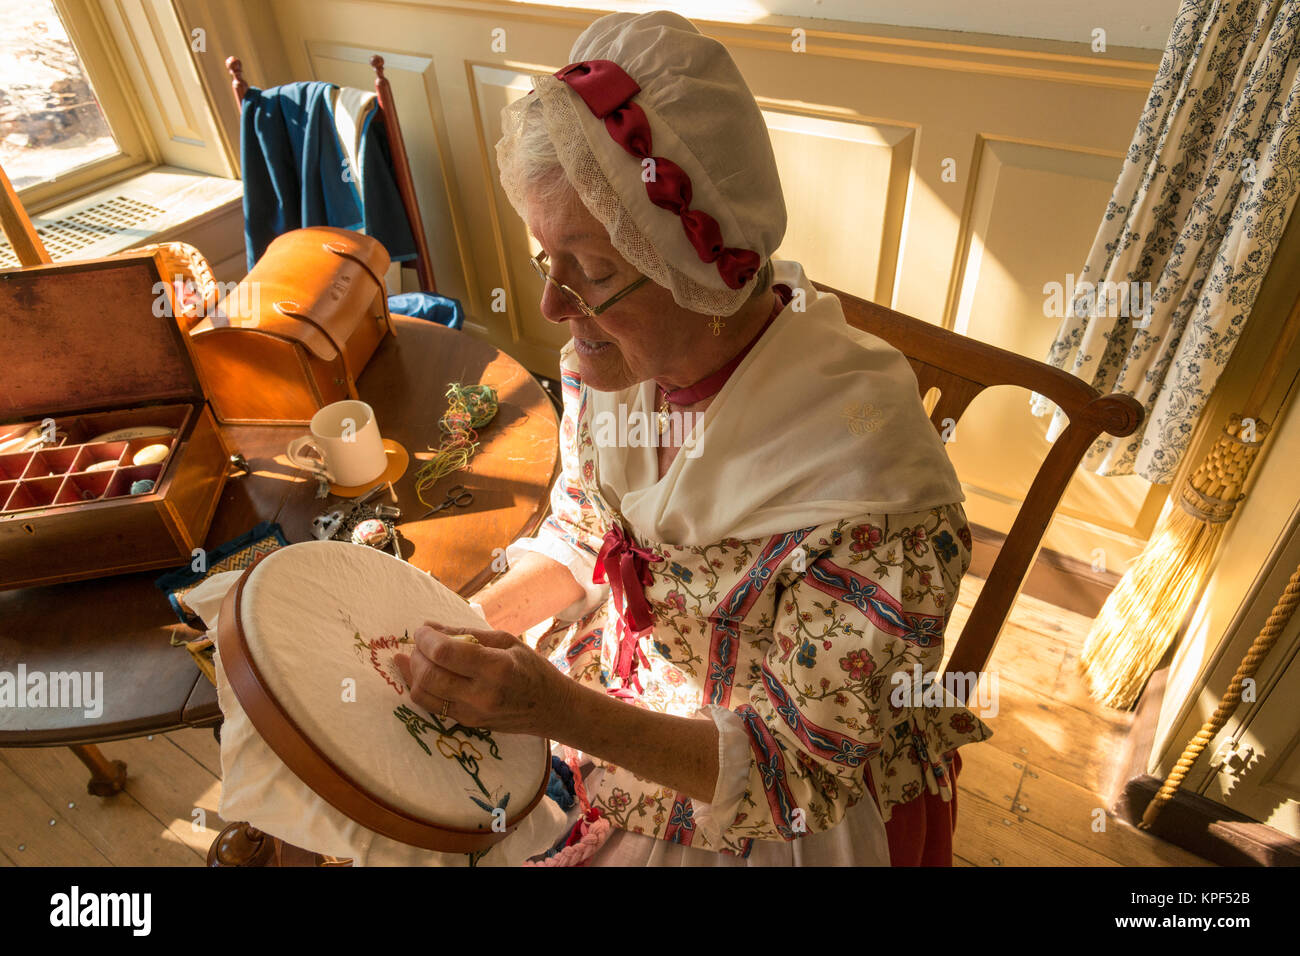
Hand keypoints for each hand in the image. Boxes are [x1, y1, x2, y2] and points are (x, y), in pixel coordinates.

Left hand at [393, 622, 570, 736]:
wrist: (550, 708)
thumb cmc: (531, 668)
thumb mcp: (506, 640)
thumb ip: (466, 633)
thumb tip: (429, 627)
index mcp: (496, 667)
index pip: (445, 653)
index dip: (426, 638)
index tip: (423, 629)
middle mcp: (482, 694)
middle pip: (429, 675)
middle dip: (416, 654)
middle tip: (420, 642)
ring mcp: (472, 713)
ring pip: (423, 694)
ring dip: (413, 672)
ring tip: (418, 657)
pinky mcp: (466, 723)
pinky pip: (430, 706)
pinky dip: (419, 687)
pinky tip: (418, 674)